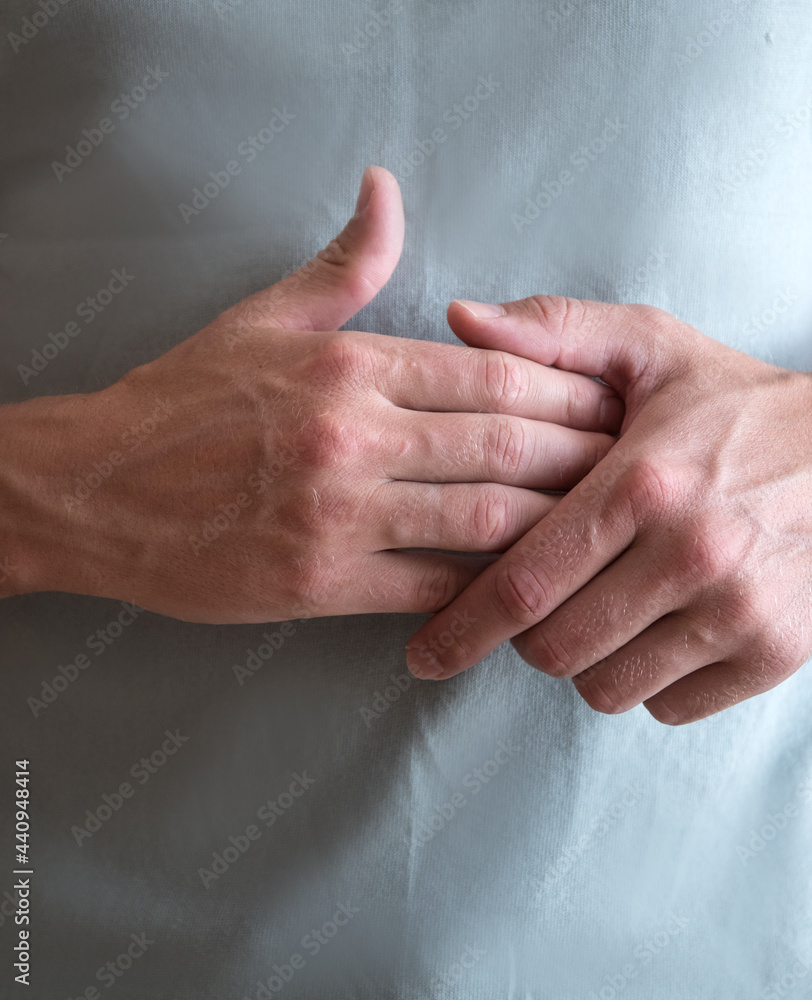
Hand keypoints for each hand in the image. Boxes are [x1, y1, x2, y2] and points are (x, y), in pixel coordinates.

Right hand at [0, 172, 620, 623]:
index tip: (607, 406)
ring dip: (551, 525)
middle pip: (508, 444)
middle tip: (628, 468)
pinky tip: (519, 580)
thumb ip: (343, 264)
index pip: (494, 371)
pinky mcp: (317, 583)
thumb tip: (385, 190)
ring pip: (484, 519)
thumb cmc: (181, 401)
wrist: (94, 487)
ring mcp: (336, 514)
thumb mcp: (263, 319)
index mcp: (347, 365)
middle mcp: (350, 435)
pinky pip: (432, 587)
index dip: (567, 392)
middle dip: (581, 458)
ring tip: (595, 526)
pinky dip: (485, 586)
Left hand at [406, 294, 811, 724]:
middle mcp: (693, 554)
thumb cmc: (737, 404)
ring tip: (599, 608)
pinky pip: (667, 707)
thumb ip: (552, 332)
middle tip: (536, 602)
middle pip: (555, 647)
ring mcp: (741, 612)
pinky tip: (655, 629)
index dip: (461, 627)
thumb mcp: (651, 348)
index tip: (424, 654)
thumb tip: (458, 318)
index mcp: (643, 482)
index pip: (524, 583)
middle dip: (523, 637)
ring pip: (607, 687)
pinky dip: (645, 681)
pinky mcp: (776, 653)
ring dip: (584, 660)